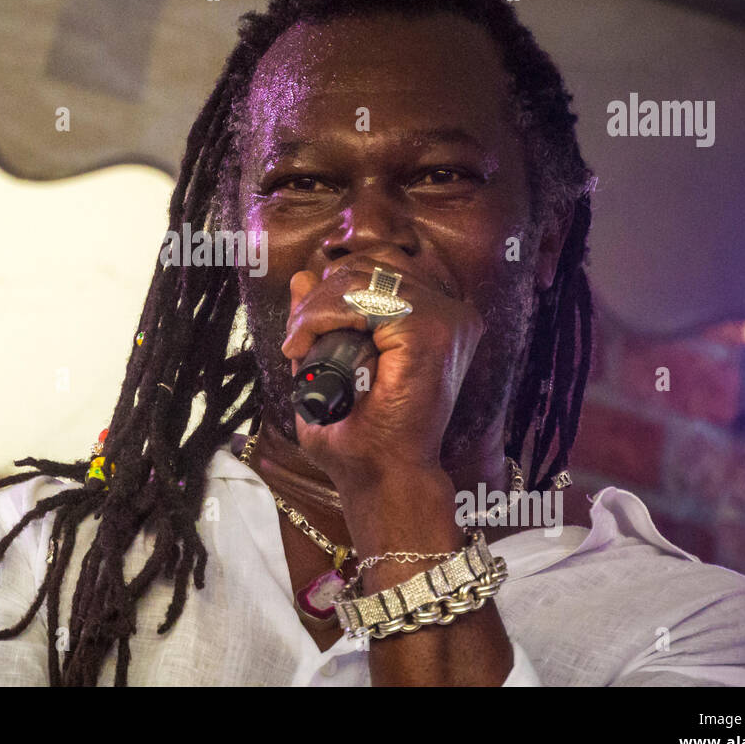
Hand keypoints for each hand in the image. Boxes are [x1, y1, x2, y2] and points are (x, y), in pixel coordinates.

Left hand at [279, 253, 483, 497]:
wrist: (383, 478)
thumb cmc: (362, 437)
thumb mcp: (329, 364)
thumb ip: (320, 319)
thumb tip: (302, 277)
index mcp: (434, 316)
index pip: (376, 268)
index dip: (329, 291)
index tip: (299, 335)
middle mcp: (448, 311)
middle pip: (367, 265)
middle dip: (318, 298)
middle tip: (296, 340)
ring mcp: (444, 317)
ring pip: (360, 277)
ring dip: (316, 309)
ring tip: (300, 346)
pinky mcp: (431, 329)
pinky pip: (362, 297)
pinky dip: (322, 316)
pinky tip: (307, 346)